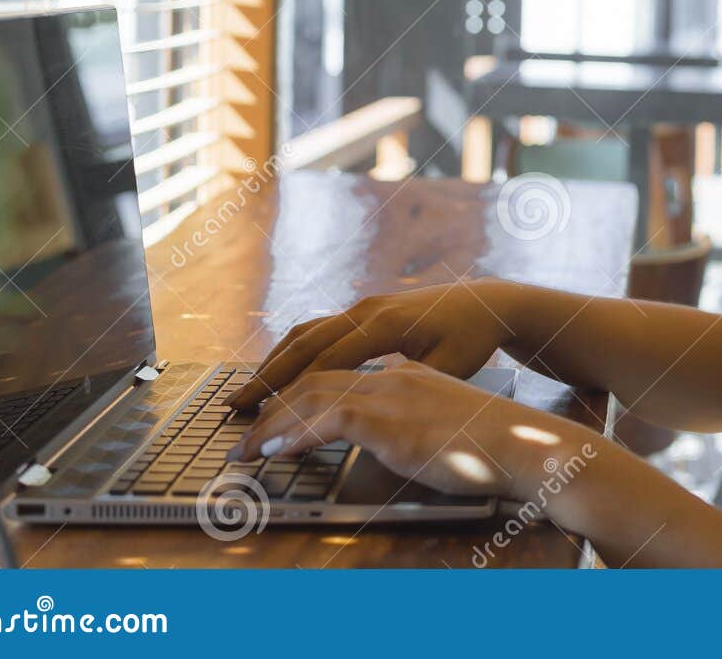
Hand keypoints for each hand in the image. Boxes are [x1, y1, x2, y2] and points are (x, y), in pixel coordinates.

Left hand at [226, 362, 583, 498]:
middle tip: (242, 430)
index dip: (299, 392)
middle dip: (272, 403)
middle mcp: (393, 376)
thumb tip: (402, 442)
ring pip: (312, 395)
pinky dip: (294, 434)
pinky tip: (274, 451)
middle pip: (316, 378)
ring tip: (245, 449)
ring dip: (272, 424)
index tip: (273, 415)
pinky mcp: (390, 419)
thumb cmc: (494, 444)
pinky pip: (327, 420)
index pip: (340, 373)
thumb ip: (418, 425)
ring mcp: (391, 394)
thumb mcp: (448, 426)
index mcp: (406, 376)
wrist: (524, 443)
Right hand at [228, 279, 517, 408]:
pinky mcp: (362, 311)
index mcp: (387, 324)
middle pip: (305, 344)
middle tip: (236, 408)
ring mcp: (362, 307)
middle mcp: (367, 310)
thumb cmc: (471, 339)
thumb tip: (382, 410)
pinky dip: (291, 352)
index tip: (270, 418)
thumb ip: (415, 384)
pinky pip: (316, 330)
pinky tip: (276, 375)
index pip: (330, 360)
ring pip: (305, 333)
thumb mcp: (452, 367)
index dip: (297, 390)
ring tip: (245, 394)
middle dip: (269, 377)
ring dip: (273, 363)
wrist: (484, 303)